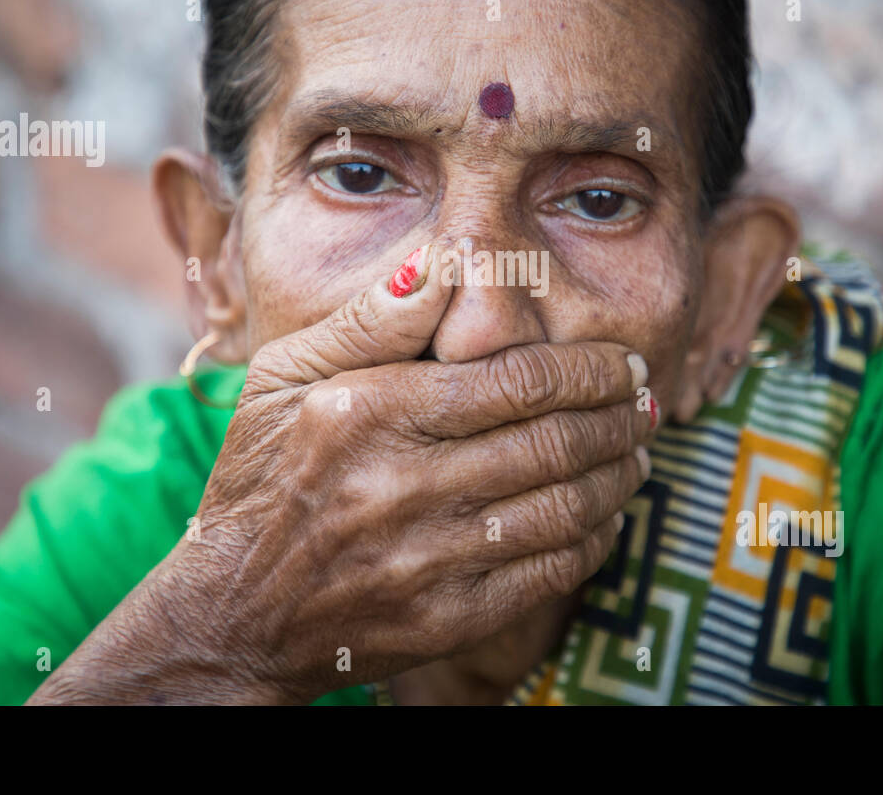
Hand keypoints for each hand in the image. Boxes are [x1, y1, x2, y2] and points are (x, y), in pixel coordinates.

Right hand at [172, 243, 652, 702]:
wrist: (233, 612)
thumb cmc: (262, 481)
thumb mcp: (285, 379)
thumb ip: (369, 320)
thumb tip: (442, 265)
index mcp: (371, 413)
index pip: (519, 380)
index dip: (591, 370)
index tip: (625, 363)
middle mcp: (404, 486)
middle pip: (556, 442)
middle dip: (622, 417)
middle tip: (649, 401)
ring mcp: (428, 559)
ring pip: (566, 507)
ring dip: (620, 475)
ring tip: (638, 452)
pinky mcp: (447, 618)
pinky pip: (550, 572)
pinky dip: (594, 539)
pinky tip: (604, 515)